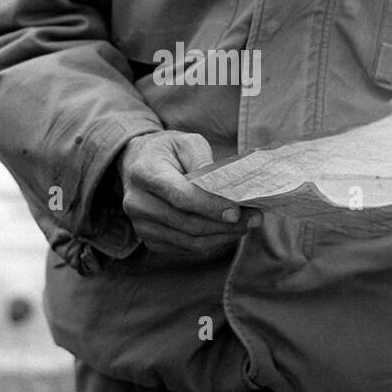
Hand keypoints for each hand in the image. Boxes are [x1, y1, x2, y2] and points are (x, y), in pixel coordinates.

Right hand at [120, 130, 261, 259]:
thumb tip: (221, 185)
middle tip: (253, 218)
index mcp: (145, 173)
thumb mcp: (185, 142)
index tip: (237, 212)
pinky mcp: (150, 240)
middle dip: (224, 225)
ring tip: (245, 225)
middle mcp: (138, 203)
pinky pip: (185, 249)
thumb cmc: (168, 151)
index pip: (180, 197)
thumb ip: (202, 159)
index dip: (210, 207)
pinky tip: (227, 232)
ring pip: (189, 241)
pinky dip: (210, 243)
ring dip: (222, 237)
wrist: (137, 164)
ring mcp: (142, 225)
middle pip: (187, 223)